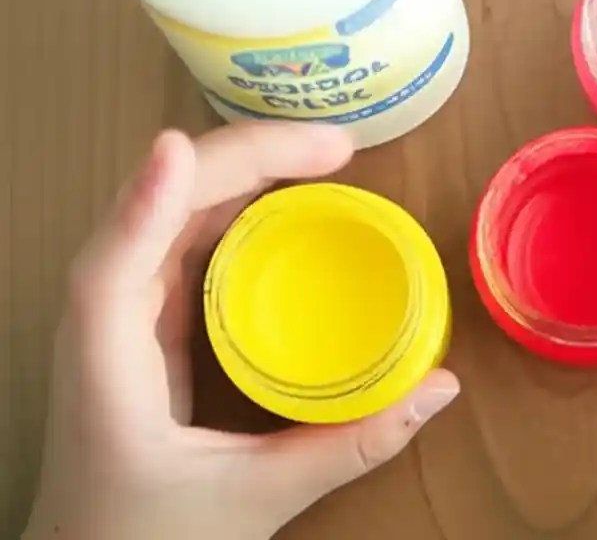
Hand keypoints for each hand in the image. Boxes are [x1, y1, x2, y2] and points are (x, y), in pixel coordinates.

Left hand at [24, 123, 460, 539]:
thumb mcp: (257, 498)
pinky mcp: (144, 320)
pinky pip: (183, 238)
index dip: (147, 201)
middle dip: (238, 161)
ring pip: (170, 214)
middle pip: (155, 210)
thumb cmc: (151, 536)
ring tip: (318, 153)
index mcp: (106, 365)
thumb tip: (441, 387)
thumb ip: (350, 446)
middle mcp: (103, 323)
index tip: (184, 148)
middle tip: (335, 147)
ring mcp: (121, 315)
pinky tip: (281, 194)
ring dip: (238, 170)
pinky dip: (232, 204)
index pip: (114, 265)